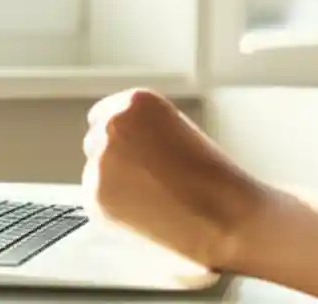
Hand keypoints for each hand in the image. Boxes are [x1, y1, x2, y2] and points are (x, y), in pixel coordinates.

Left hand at [82, 89, 267, 268]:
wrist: (222, 214)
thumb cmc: (210, 177)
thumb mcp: (176, 131)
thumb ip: (142, 130)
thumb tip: (116, 145)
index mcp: (136, 102)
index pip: (104, 114)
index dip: (121, 138)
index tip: (131, 153)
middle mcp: (113, 124)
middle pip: (96, 141)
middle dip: (114, 160)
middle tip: (147, 180)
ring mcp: (100, 160)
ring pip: (96, 173)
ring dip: (114, 185)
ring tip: (156, 198)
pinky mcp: (94, 196)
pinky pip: (96, 201)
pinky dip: (114, 209)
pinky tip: (147, 212)